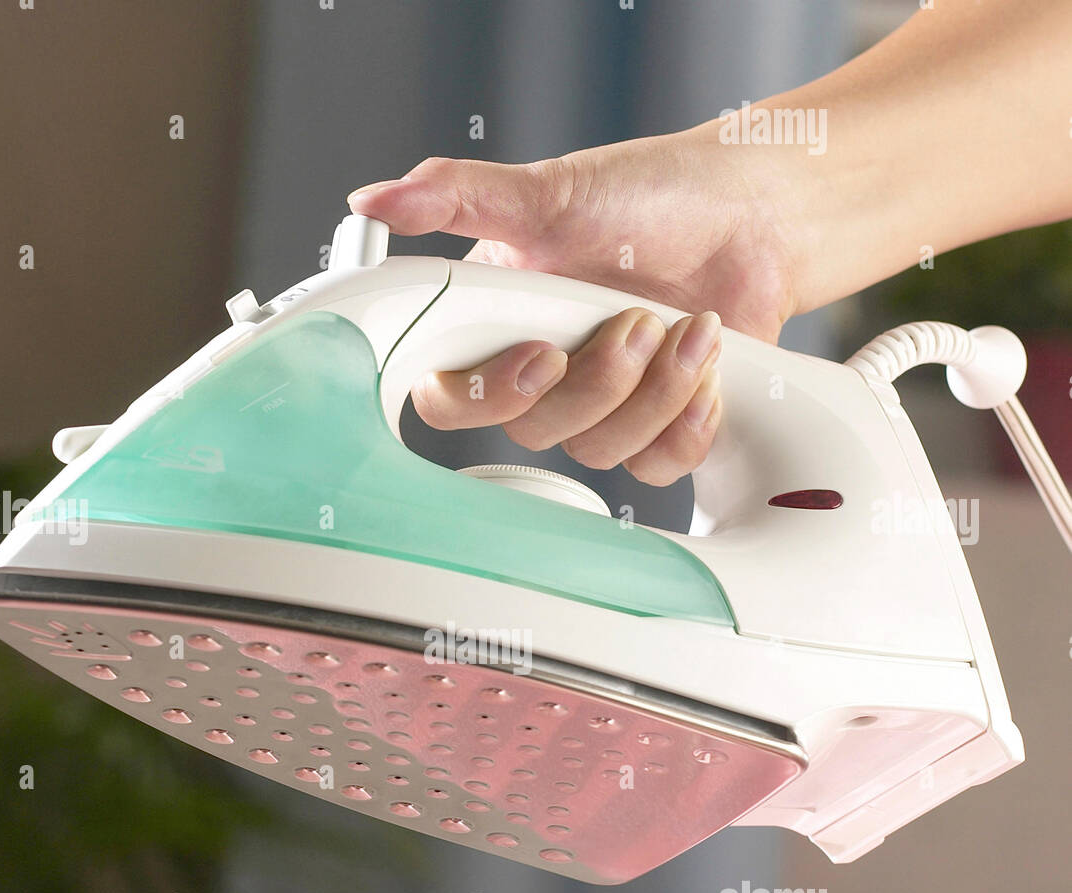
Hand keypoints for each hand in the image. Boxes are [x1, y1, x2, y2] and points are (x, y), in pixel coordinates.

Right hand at [348, 128, 805, 484]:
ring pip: (598, 450)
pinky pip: (654, 466)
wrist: (753, 217)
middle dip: (596, 382)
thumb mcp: (549, 191)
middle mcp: (543, 372)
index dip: (482, 396)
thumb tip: (374, 200)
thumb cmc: (651, 197)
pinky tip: (706, 366)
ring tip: (687, 328)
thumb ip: (457, 194)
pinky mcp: (655, 429)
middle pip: (532, 430)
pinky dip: (686, 421)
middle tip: (638, 320)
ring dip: (653, 392)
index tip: (538, 356)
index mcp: (498, 322)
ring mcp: (599, 406)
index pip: (448, 398)